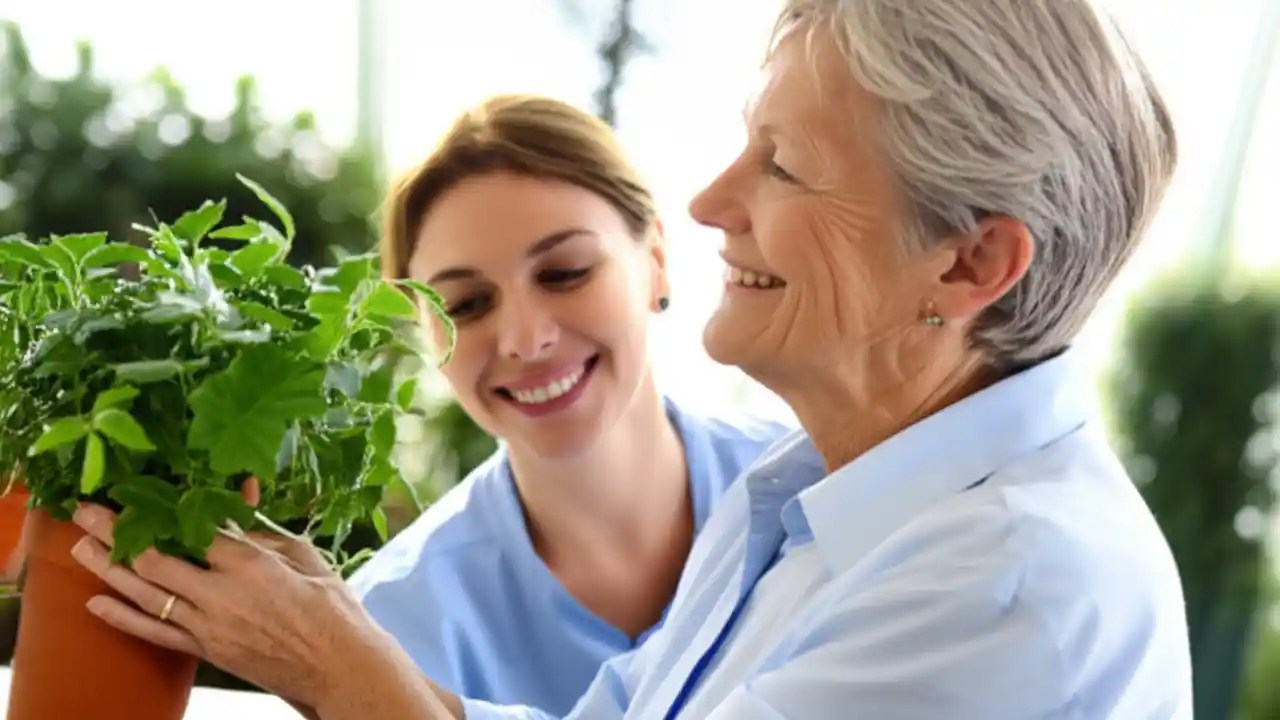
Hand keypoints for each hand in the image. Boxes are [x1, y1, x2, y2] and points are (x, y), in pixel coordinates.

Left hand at [67, 500, 381, 712]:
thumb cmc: (332, 607)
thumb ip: (262, 534)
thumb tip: (232, 514)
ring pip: (146, 595)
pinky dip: (122, 618)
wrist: (339, 666)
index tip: (141, 492)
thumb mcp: (303, 556)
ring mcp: (210, 626)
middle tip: (87, 512)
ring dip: (109, 569)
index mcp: (251, 564)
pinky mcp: (207, 650)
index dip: (163, 510)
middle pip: (155, 560)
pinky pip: (155, 633)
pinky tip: (96, 603)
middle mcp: (221, 595)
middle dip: (117, 532)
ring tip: (80, 546)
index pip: (194, 530)